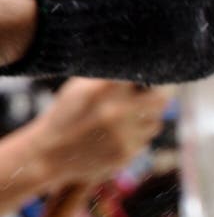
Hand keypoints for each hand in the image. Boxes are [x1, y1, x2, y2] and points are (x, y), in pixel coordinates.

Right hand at [30, 79, 166, 185]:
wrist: (50, 154)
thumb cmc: (68, 113)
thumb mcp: (83, 86)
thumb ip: (112, 74)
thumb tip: (142, 62)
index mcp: (106, 87)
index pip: (149, 76)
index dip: (155, 77)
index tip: (153, 78)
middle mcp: (118, 110)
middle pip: (162, 100)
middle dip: (158, 98)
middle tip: (150, 98)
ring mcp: (123, 134)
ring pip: (156, 122)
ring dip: (148, 119)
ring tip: (128, 118)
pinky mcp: (126, 154)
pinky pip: (145, 141)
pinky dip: (137, 137)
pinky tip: (118, 135)